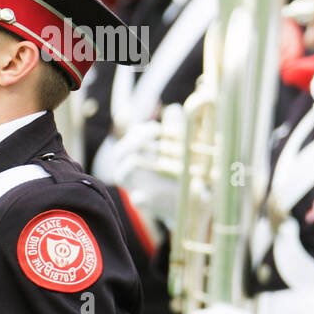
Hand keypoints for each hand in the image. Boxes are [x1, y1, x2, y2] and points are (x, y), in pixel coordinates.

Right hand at [113, 115, 181, 230]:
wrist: (194, 204)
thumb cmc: (185, 173)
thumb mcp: (183, 150)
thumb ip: (177, 130)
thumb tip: (174, 108)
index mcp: (143, 156)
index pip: (132, 139)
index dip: (139, 132)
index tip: (155, 128)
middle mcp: (136, 170)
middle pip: (119, 153)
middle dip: (131, 143)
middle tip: (149, 138)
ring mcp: (139, 186)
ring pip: (121, 173)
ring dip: (129, 165)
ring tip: (143, 161)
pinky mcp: (148, 204)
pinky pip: (137, 200)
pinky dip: (139, 198)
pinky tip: (141, 195)